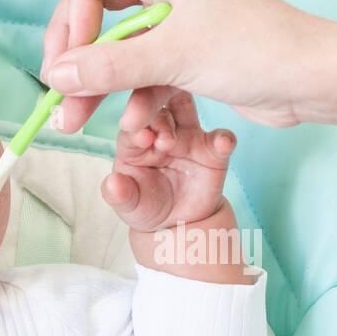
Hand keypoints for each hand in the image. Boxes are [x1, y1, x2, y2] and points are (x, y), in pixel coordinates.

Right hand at [40, 0, 320, 134]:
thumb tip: (55, 75)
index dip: (72, 9)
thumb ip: (108, 67)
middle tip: (58, 94)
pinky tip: (131, 124)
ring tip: (75, 121)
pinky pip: (143, 66)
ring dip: (99, 83)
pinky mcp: (187, 49)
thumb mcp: (171, 58)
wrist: (311, 79)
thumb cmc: (254, 49)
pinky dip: (133, 93)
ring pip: (117, 44)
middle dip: (77, 54)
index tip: (73, 57)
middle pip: (94, 7)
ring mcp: (176, 15)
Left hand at [101, 91, 235, 232]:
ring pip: (186, 111)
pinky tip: (224, 143)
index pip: (132, 130)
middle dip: (160, 120)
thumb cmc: (146, 206)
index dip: (136, 131)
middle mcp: (159, 131)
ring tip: (187, 135)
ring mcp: (187, 136)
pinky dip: (224, 139)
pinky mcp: (212, 150)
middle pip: (158, 112)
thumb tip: (112, 185)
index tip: (141, 138)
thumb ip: (119, 195)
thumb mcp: (130, 205)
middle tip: (164, 139)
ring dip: (186, 113)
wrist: (177, 224)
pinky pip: (221, 139)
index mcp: (134, 142)